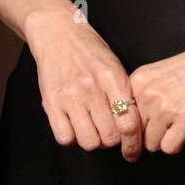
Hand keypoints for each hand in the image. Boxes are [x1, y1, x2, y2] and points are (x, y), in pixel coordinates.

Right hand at [24, 6, 141, 161]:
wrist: (58, 32)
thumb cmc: (90, 49)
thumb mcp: (114, 65)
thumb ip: (123, 93)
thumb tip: (133, 127)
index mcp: (112, 77)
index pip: (129, 123)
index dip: (133, 143)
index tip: (133, 151)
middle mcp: (92, 88)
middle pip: (110, 137)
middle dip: (112, 140)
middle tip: (109, 131)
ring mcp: (70, 96)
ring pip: (89, 141)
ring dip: (93, 140)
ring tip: (91, 127)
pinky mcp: (51, 102)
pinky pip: (65, 138)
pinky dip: (72, 137)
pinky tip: (75, 124)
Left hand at [129, 24, 184, 154]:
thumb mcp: (161, 73)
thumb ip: (145, 94)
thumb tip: (134, 125)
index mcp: (139, 79)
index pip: (123, 116)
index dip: (132, 128)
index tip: (139, 134)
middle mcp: (148, 93)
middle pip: (136, 132)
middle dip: (149, 134)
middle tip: (165, 128)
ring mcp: (166, 106)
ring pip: (151, 143)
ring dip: (165, 139)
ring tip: (178, 126)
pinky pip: (169, 147)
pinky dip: (177, 145)